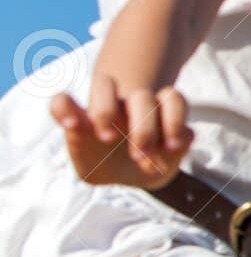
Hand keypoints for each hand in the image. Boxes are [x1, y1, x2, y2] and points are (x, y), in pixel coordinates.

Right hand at [51, 74, 193, 188]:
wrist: (120, 170)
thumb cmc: (148, 163)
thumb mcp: (165, 166)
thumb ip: (176, 153)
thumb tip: (183, 137)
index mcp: (159, 112)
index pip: (173, 100)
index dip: (176, 121)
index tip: (172, 148)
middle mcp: (132, 105)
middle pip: (142, 96)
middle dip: (145, 129)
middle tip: (140, 155)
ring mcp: (104, 110)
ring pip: (105, 85)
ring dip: (106, 111)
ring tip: (107, 137)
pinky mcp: (76, 121)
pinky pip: (61, 101)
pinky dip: (63, 109)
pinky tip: (71, 126)